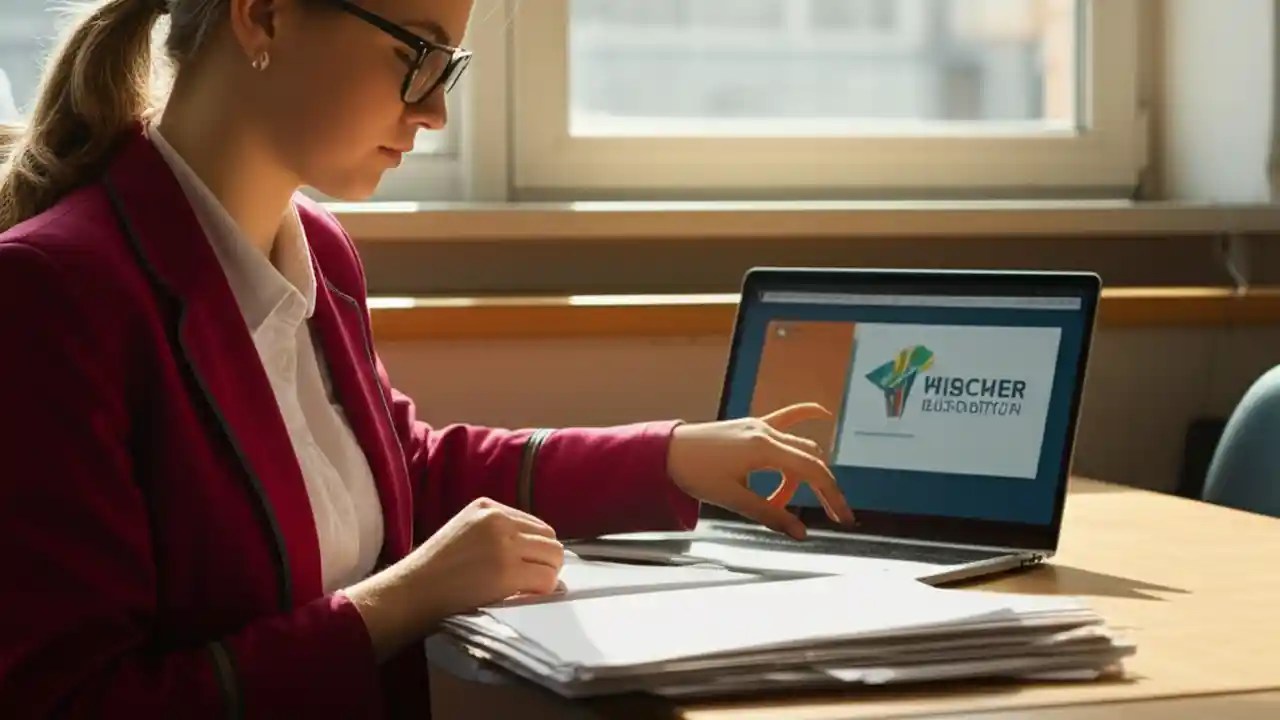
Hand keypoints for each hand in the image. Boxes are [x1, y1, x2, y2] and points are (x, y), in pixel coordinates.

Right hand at [344, 497, 563, 659]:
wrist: (412, 590)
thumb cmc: (434, 569)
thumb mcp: (465, 532)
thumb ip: (497, 533)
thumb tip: (539, 552)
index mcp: (487, 507)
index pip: (535, 525)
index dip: (535, 549)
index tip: (525, 566)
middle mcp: (498, 519)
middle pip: (550, 539)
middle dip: (545, 561)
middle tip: (530, 581)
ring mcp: (505, 544)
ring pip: (554, 557)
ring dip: (547, 575)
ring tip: (527, 589)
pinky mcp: (508, 571)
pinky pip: (546, 580)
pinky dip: (543, 590)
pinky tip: (525, 596)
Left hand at [666, 403, 854, 539]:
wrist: (666, 451)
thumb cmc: (694, 472)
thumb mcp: (732, 498)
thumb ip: (770, 514)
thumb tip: (800, 532)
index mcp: (764, 448)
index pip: (812, 471)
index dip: (833, 495)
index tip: (844, 518)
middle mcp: (766, 432)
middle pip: (810, 460)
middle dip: (823, 488)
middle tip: (829, 516)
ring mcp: (760, 426)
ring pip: (799, 448)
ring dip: (801, 475)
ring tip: (780, 503)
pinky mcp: (751, 426)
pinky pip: (786, 418)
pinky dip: (805, 416)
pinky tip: (822, 412)